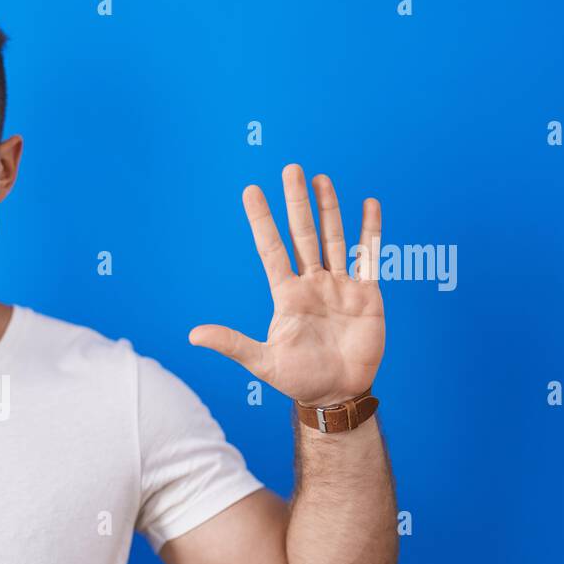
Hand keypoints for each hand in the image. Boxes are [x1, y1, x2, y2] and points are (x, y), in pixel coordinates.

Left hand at [189, 163, 383, 407]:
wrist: (337, 395)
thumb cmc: (299, 380)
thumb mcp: (262, 363)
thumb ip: (232, 344)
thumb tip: (193, 335)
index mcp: (287, 295)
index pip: (271, 249)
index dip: (262, 220)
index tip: (251, 192)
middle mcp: (312, 284)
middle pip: (303, 234)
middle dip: (297, 203)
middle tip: (291, 169)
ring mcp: (340, 286)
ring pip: (334, 238)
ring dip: (330, 209)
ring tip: (321, 179)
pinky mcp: (367, 294)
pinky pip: (369, 256)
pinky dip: (370, 231)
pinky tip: (369, 204)